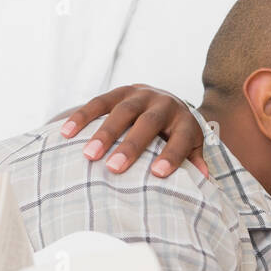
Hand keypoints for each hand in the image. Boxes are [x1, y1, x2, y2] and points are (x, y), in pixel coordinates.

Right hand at [58, 84, 209, 178]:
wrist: (167, 101)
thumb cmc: (177, 133)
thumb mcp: (191, 145)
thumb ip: (195, 160)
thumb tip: (204, 179)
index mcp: (184, 120)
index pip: (180, 139)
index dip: (171, 156)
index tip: (158, 175)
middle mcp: (163, 103)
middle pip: (148, 123)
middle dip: (131, 146)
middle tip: (114, 168)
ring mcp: (140, 94)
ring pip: (122, 111)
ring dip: (104, 132)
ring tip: (88, 154)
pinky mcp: (120, 91)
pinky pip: (98, 102)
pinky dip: (82, 117)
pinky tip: (66, 132)